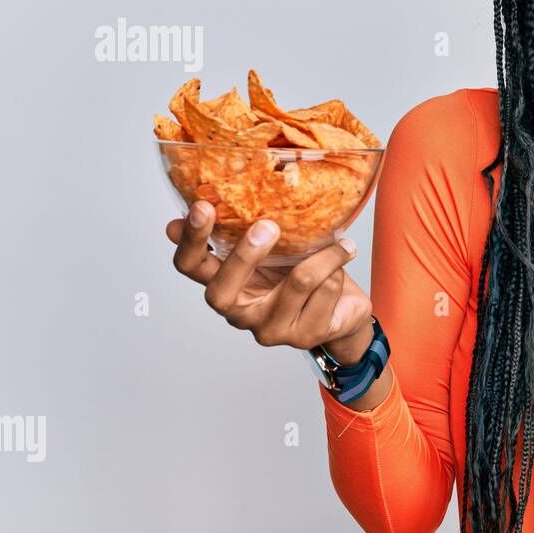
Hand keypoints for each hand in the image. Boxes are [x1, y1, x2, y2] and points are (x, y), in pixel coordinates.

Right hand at [165, 200, 374, 363]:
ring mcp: (270, 328)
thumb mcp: (273, 249)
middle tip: (267, 226)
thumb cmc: (298, 273)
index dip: (191, 240)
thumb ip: (246, 231)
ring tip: (343, 243)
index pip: (190, 267)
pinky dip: (338, 269)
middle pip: (221, 292)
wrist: (343, 311)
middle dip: (245, 256)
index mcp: (223, 284)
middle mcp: (239, 313)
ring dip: (324, 256)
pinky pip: (325, 289)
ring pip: (298, 282)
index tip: (202, 207)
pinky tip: (343, 267)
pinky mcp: (305, 335)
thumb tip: (207, 197)